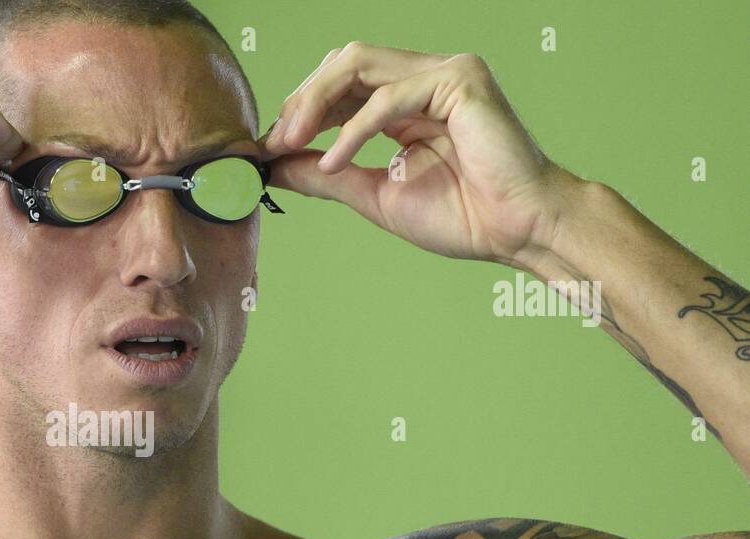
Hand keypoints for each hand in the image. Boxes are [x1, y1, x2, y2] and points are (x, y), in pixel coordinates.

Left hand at [257, 42, 582, 267]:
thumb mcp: (374, 194)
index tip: (267, 146)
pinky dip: (352, 131)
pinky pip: (389, 98)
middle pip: (345, 62)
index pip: (342, 84)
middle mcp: (426, 77)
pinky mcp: (461, 82)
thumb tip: (274, 166)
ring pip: (359, 64)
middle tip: (273, 141)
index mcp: (409, 100)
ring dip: (315, 103)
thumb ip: (325, 175)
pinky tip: (332, 161)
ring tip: (289, 143)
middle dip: (302, 99)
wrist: (517, 231)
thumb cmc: (463, 216)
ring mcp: (446, 73)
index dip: (300, 109)